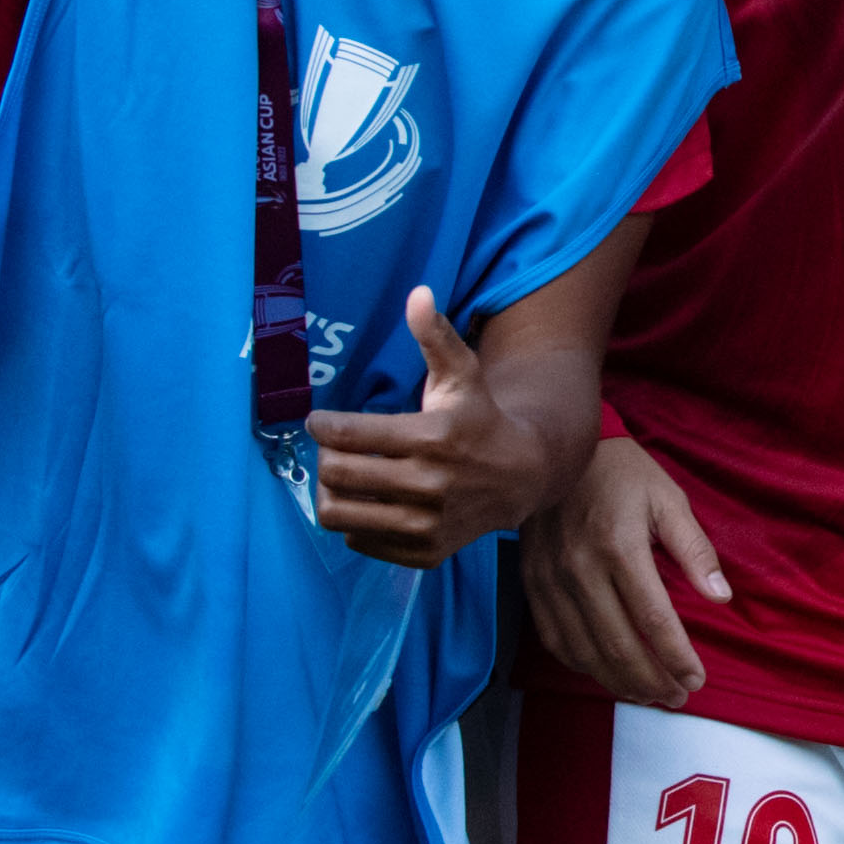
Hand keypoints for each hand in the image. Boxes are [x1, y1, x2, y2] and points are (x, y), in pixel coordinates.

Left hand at [301, 290, 546, 572]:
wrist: (524, 476)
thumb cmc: (482, 419)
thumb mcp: (462, 374)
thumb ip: (435, 336)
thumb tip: (417, 293)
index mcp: (432, 436)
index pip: (348, 435)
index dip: (322, 426)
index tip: (319, 421)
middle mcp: (429, 483)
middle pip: (337, 474)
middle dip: (325, 458)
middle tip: (331, 450)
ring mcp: (426, 522)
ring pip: (340, 515)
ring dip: (331, 495)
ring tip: (340, 479)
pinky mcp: (425, 551)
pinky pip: (361, 543)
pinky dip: (356, 524)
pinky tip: (370, 504)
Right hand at [519, 428, 722, 706]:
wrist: (557, 451)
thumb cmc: (623, 474)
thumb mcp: (669, 500)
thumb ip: (695, 550)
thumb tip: (721, 597)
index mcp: (619, 547)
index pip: (653, 618)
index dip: (676, 656)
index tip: (696, 679)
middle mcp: (581, 570)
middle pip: (618, 645)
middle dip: (652, 680)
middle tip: (677, 697)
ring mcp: (551, 580)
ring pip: (584, 651)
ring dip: (619, 682)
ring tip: (648, 695)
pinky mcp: (532, 584)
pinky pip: (554, 639)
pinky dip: (581, 664)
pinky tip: (605, 674)